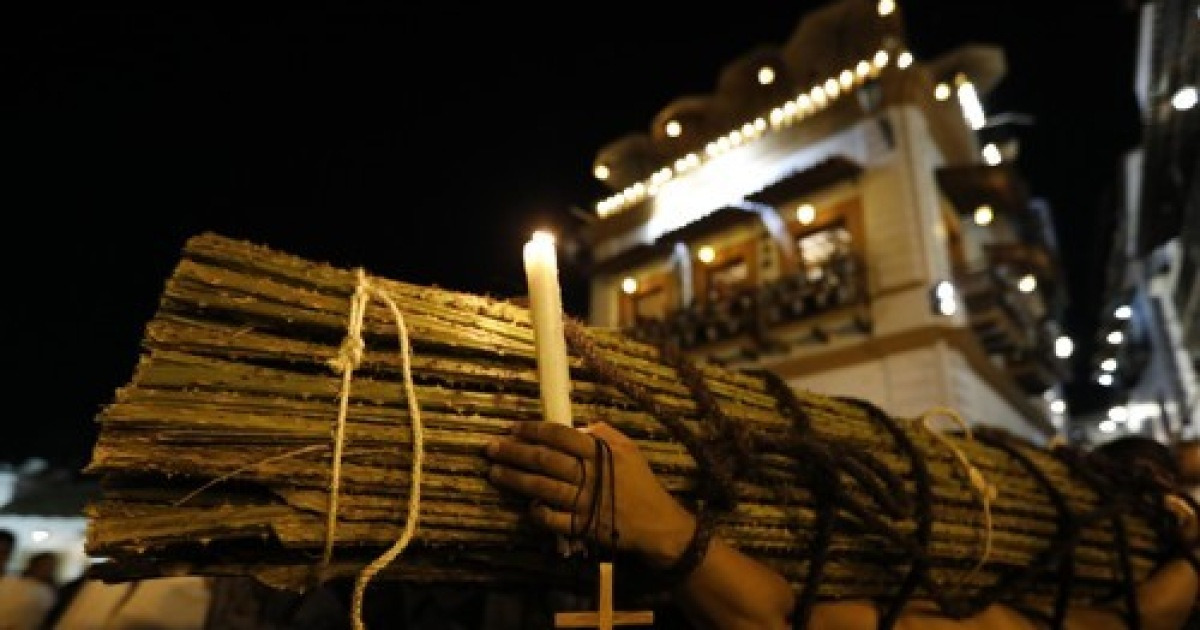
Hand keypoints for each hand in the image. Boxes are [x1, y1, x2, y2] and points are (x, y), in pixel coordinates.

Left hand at [485, 421, 695, 568]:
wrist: (656, 523)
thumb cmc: (640, 483)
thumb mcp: (628, 449)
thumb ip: (604, 433)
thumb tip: (577, 426)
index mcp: (599, 452)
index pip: (560, 435)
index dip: (533, 430)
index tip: (513, 428)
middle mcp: (588, 474)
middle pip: (544, 459)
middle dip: (513, 452)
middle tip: (490, 448)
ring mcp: (583, 502)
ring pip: (541, 487)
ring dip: (514, 479)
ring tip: (494, 473)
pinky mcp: (581, 526)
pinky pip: (552, 519)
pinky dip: (537, 512)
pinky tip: (526, 506)